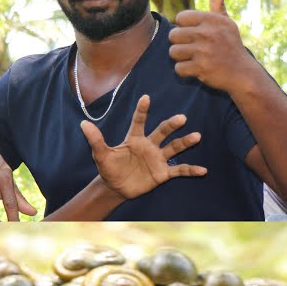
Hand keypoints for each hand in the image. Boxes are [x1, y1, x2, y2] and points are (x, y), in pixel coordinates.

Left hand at [80, 94, 206, 199]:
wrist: (116, 187)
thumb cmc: (109, 168)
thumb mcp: (101, 155)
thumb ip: (95, 140)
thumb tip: (83, 124)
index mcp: (134, 138)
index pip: (139, 121)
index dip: (142, 110)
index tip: (145, 97)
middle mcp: (149, 145)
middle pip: (162, 132)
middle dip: (171, 125)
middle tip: (181, 117)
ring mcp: (158, 158)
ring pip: (174, 147)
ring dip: (185, 142)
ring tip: (197, 136)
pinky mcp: (163, 173)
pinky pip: (180, 170)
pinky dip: (191, 170)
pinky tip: (203, 170)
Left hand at [170, 0, 259, 93]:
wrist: (242, 73)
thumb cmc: (231, 45)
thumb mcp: (227, 22)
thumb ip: (218, 2)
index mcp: (211, 19)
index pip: (180, 17)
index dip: (184, 26)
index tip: (194, 34)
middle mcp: (207, 33)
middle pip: (173, 35)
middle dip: (179, 43)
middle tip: (191, 48)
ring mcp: (204, 51)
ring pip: (173, 52)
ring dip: (180, 57)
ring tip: (192, 58)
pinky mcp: (201, 68)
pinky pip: (178, 68)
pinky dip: (185, 71)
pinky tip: (195, 69)